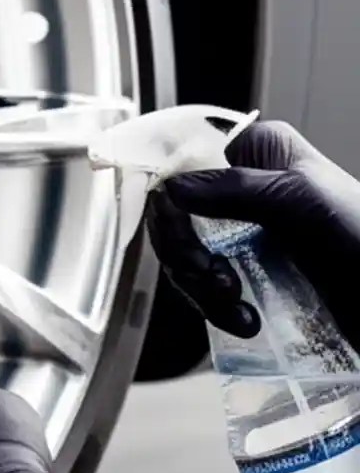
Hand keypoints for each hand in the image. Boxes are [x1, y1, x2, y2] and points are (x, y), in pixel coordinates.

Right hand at [147, 120, 359, 340]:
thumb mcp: (302, 204)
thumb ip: (235, 189)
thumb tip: (171, 188)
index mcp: (258, 153)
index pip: (183, 162)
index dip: (171, 202)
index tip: (183, 239)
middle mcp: (246, 186)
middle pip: (176, 213)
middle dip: (185, 253)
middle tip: (212, 280)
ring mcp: (246, 231)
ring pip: (186, 253)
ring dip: (199, 286)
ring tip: (233, 306)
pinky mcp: (252, 271)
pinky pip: (207, 283)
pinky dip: (215, 305)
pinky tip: (244, 320)